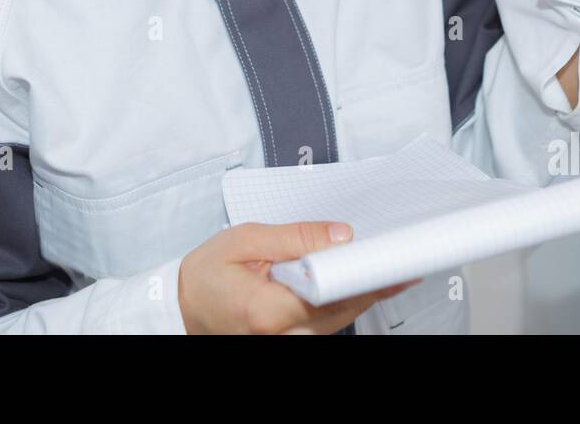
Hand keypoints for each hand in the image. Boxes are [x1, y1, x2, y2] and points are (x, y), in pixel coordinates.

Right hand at [177, 221, 419, 333]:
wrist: (181, 307)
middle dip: (371, 281)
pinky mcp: (294, 343)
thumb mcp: (244, 240)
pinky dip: (343, 301)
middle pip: (344, 311)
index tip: (390, 258)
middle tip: (398, 254)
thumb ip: (294, 237)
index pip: (331, 294)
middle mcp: (281, 337)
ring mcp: (289, 345)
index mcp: (267, 310)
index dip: (364, 276)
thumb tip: (340, 235)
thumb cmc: (205, 275)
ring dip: (360, 291)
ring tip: (378, 262)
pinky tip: (352, 280)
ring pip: (341, 320)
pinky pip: (330, 325)